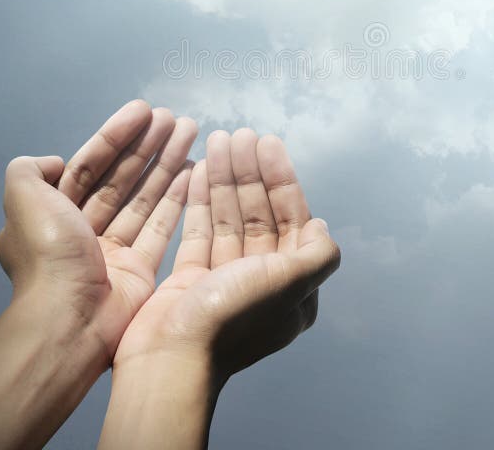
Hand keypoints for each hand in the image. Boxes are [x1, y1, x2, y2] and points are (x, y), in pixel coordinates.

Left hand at [0, 99, 197, 362]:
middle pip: (120, 178)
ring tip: (190, 131)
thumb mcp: (22, 201)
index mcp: (51, 216)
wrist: (70, 320)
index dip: (116, 135)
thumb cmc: (49, 254)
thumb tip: (57, 162)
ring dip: (166, 162)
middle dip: (146, 145)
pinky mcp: (140, 270)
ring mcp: (112, 252)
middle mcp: (81, 231)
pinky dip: (177, 197)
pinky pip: (161, 226)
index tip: (143, 110)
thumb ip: (29, 171)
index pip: (88, 165)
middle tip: (174, 119)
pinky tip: (195, 170)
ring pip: (144, 197)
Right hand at [98, 130, 339, 449]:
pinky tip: (197, 169)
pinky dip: (200, 200)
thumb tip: (323, 225)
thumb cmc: (235, 315)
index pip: (292, 219)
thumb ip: (318, 253)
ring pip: (229, 217)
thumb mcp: (292, 283)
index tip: (268, 143)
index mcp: (292, 284)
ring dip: (224, 178)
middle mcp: (262, 279)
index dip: (282, 179)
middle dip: (250, 172)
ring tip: (217, 139)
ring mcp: (225, 278)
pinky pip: (200, 230)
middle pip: (259, 213)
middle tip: (238, 133)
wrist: (170, 359)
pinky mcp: (192, 277)